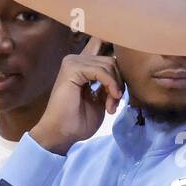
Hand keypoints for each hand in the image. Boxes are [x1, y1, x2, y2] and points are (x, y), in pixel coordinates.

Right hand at [29, 36, 123, 154]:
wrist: (62, 133)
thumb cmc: (79, 121)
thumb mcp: (101, 99)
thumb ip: (108, 84)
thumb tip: (123, 75)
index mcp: (83, 65)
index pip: (105, 51)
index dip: (118, 64)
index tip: (121, 88)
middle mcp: (77, 59)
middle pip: (111, 60)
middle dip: (119, 82)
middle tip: (116, 102)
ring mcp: (73, 62)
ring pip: (109, 64)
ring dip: (115, 87)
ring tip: (111, 106)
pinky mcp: (72, 69)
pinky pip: (101, 71)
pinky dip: (110, 85)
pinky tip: (111, 100)